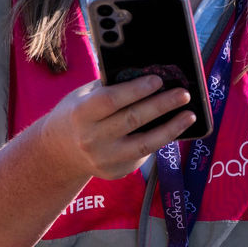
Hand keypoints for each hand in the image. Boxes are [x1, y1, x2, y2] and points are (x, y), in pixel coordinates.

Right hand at [41, 74, 194, 180]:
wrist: (58, 153)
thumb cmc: (76, 116)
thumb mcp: (83, 97)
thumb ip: (110, 88)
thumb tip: (146, 75)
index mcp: (81, 114)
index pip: (112, 100)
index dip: (136, 89)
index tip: (158, 80)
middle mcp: (91, 139)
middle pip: (133, 119)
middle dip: (162, 105)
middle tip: (183, 94)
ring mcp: (104, 158)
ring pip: (145, 144)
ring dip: (171, 128)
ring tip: (189, 115)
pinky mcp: (115, 172)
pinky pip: (143, 155)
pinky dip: (160, 140)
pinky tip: (173, 129)